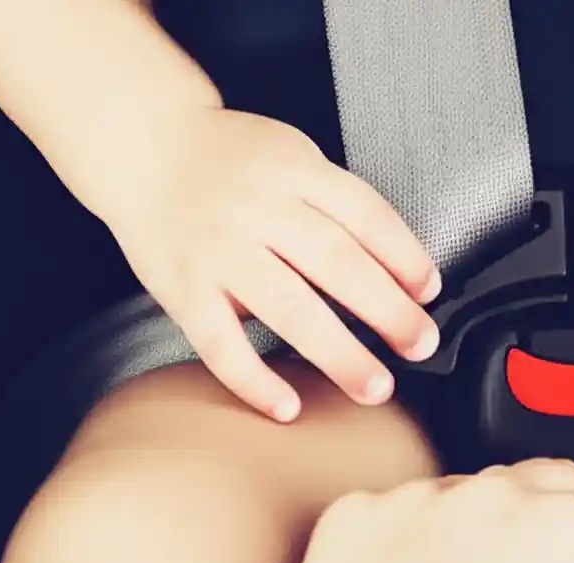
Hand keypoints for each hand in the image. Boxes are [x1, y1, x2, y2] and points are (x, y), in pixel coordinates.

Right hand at [104, 108, 440, 421]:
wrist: (143, 146)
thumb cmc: (231, 160)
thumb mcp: (293, 156)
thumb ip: (336, 204)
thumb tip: (398, 272)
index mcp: (296, 171)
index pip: (366, 217)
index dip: (405, 257)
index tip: (430, 293)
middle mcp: (258, 209)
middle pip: (337, 264)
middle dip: (388, 311)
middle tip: (421, 344)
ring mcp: (218, 250)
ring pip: (288, 308)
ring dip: (339, 353)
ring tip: (375, 387)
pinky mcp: (182, 288)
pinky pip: (220, 343)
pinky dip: (254, 379)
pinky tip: (288, 407)